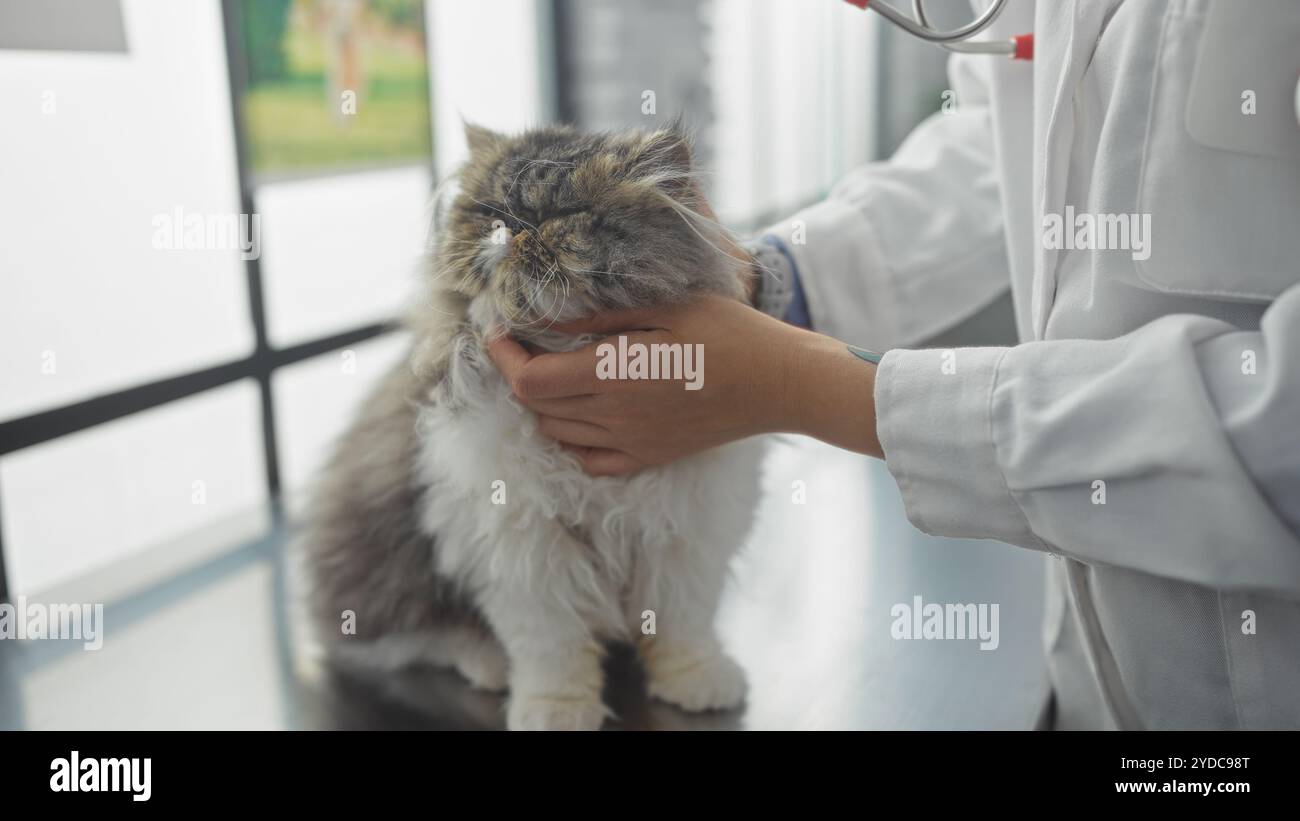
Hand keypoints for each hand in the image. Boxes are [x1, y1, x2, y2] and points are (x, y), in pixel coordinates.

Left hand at [487, 294, 882, 474]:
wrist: (779, 384)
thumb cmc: (728, 333)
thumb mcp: (665, 307)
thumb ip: (600, 317)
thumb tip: (544, 316)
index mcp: (615, 377)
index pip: (529, 381)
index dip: (503, 356)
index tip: (497, 329)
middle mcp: (615, 417)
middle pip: (536, 407)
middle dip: (516, 373)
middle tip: (518, 341)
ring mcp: (632, 443)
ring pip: (556, 433)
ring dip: (540, 403)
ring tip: (548, 368)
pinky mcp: (649, 456)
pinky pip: (589, 460)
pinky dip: (570, 438)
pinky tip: (580, 410)